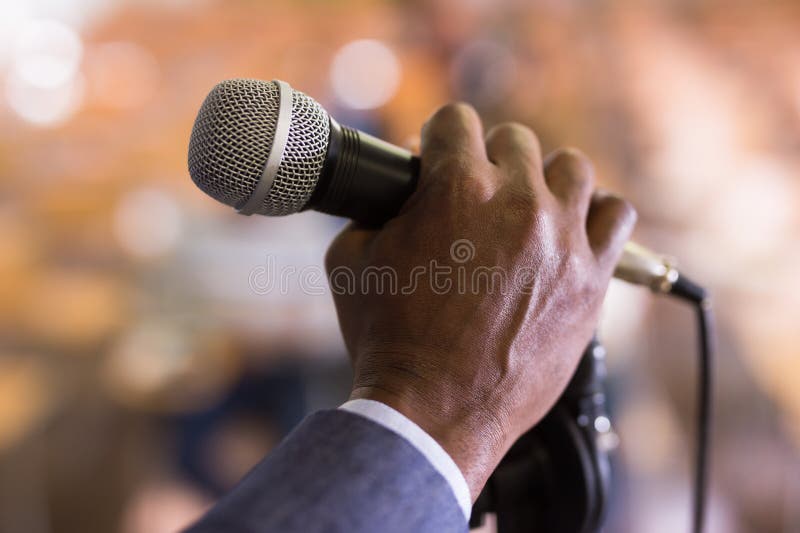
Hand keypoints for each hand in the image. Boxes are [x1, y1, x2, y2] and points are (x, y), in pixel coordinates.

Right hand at [325, 103, 635, 498]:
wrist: (433, 410)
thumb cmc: (388, 339)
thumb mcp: (352, 260)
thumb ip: (374, 209)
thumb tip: (399, 189)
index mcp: (455, 189)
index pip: (456, 119)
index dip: (439, 137)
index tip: (437, 157)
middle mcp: (516, 203)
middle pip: (515, 139)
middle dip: (488, 158)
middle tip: (475, 192)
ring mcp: (561, 240)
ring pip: (572, 167)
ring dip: (544, 179)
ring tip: (526, 206)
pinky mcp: (590, 280)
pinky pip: (616, 216)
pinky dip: (595, 214)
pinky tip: (572, 230)